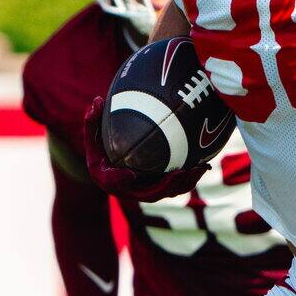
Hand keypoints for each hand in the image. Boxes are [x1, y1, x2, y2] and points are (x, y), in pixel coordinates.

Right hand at [84, 97, 206, 201]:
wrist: (110, 167)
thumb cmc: (100, 148)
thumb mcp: (92, 134)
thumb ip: (92, 120)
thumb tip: (97, 100)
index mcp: (107, 178)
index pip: (112, 181)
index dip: (119, 180)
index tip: (130, 173)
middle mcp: (128, 190)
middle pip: (149, 194)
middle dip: (165, 186)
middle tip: (178, 173)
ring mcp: (146, 192)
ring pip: (168, 193)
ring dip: (184, 183)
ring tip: (198, 169)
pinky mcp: (159, 190)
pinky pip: (177, 187)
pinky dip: (190, 179)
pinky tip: (203, 164)